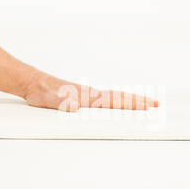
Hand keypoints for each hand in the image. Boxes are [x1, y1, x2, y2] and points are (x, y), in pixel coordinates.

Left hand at [22, 72, 159, 111]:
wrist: (33, 82)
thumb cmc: (41, 92)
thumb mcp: (51, 99)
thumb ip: (62, 102)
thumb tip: (76, 105)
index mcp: (88, 96)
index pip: (115, 100)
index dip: (132, 104)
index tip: (148, 106)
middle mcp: (90, 94)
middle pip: (119, 97)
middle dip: (138, 101)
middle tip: (156, 104)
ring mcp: (87, 94)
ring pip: (113, 96)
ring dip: (130, 100)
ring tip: (145, 102)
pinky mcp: (81, 96)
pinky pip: (104, 98)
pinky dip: (117, 100)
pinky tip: (117, 103)